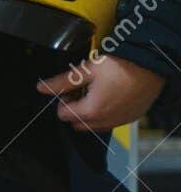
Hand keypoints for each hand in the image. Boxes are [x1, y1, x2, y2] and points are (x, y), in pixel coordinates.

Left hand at [37, 54, 164, 130]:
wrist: (150, 65)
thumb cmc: (121, 66)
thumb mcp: (86, 70)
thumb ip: (62, 82)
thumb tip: (42, 88)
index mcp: (92, 111)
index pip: (63, 115)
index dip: (62, 101)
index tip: (69, 90)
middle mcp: (106, 121)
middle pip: (77, 124)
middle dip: (74, 110)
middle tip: (80, 91)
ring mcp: (120, 121)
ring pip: (94, 126)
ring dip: (89, 114)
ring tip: (95, 92)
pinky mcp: (131, 118)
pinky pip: (111, 123)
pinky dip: (105, 114)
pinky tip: (109, 96)